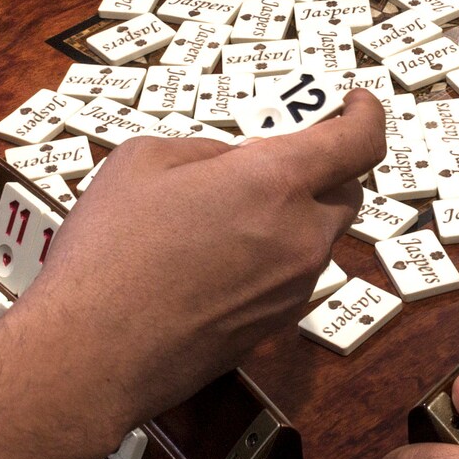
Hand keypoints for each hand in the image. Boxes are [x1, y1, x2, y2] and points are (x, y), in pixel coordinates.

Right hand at [27, 91, 385, 426]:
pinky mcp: (274, 325)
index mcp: (276, 182)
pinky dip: (269, 255)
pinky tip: (212, 259)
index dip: (367, 116)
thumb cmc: (110, 251)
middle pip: (345, 191)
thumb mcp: (145, 159)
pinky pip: (290, 275)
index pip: (360, 142)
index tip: (357, 104)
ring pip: (314, 236)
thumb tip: (232, 165)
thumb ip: (207, 150)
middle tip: (271, 161)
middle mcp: (301, 236)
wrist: (92, 353)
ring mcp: (293, 288)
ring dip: (289, 216)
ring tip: (222, 215)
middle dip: (321, 169)